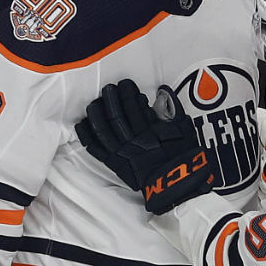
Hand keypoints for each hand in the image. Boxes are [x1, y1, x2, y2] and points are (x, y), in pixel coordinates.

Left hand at [75, 79, 215, 212]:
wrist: (176, 182)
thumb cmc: (181, 154)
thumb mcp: (183, 128)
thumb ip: (173, 107)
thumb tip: (163, 89)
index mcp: (149, 131)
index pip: (133, 107)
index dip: (127, 93)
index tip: (125, 84)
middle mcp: (133, 141)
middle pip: (116, 116)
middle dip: (110, 99)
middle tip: (108, 88)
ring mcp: (122, 153)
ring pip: (103, 130)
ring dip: (96, 114)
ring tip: (94, 103)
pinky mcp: (114, 163)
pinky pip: (96, 149)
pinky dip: (87, 136)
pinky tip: (82, 124)